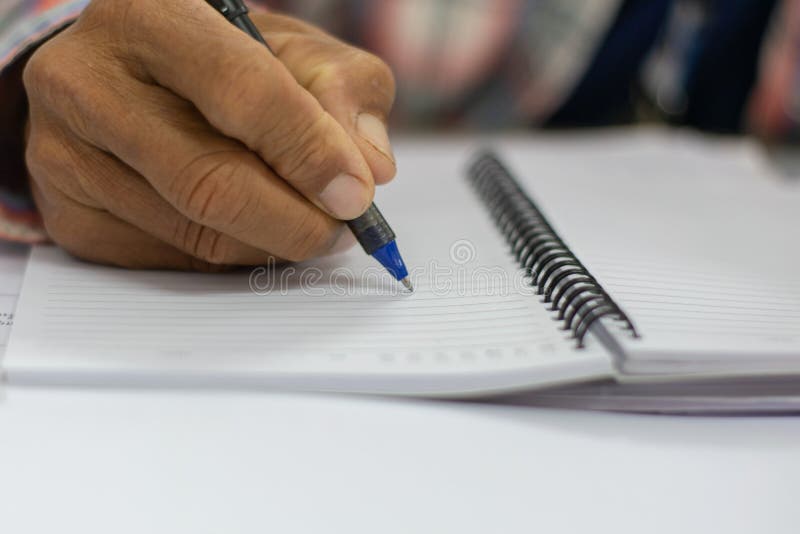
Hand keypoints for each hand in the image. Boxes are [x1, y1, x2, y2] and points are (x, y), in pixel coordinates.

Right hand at [23, 0, 395, 269]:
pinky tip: (251, 232)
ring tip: (306, 227)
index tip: (357, 195)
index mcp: (148, 14)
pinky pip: (171, 258)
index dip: (309, 151)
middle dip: (295, 220)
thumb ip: (341, 91)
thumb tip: (370, 169)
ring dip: (270, 244)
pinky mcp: (68, 214)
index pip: (242, 91)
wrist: (123, 78)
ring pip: (194, 231)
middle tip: (341, 231)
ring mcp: (62, 154)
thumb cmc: (219, 60)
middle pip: (209, 181)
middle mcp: (85, 81)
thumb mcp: (289, 48)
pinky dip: (230, 256)